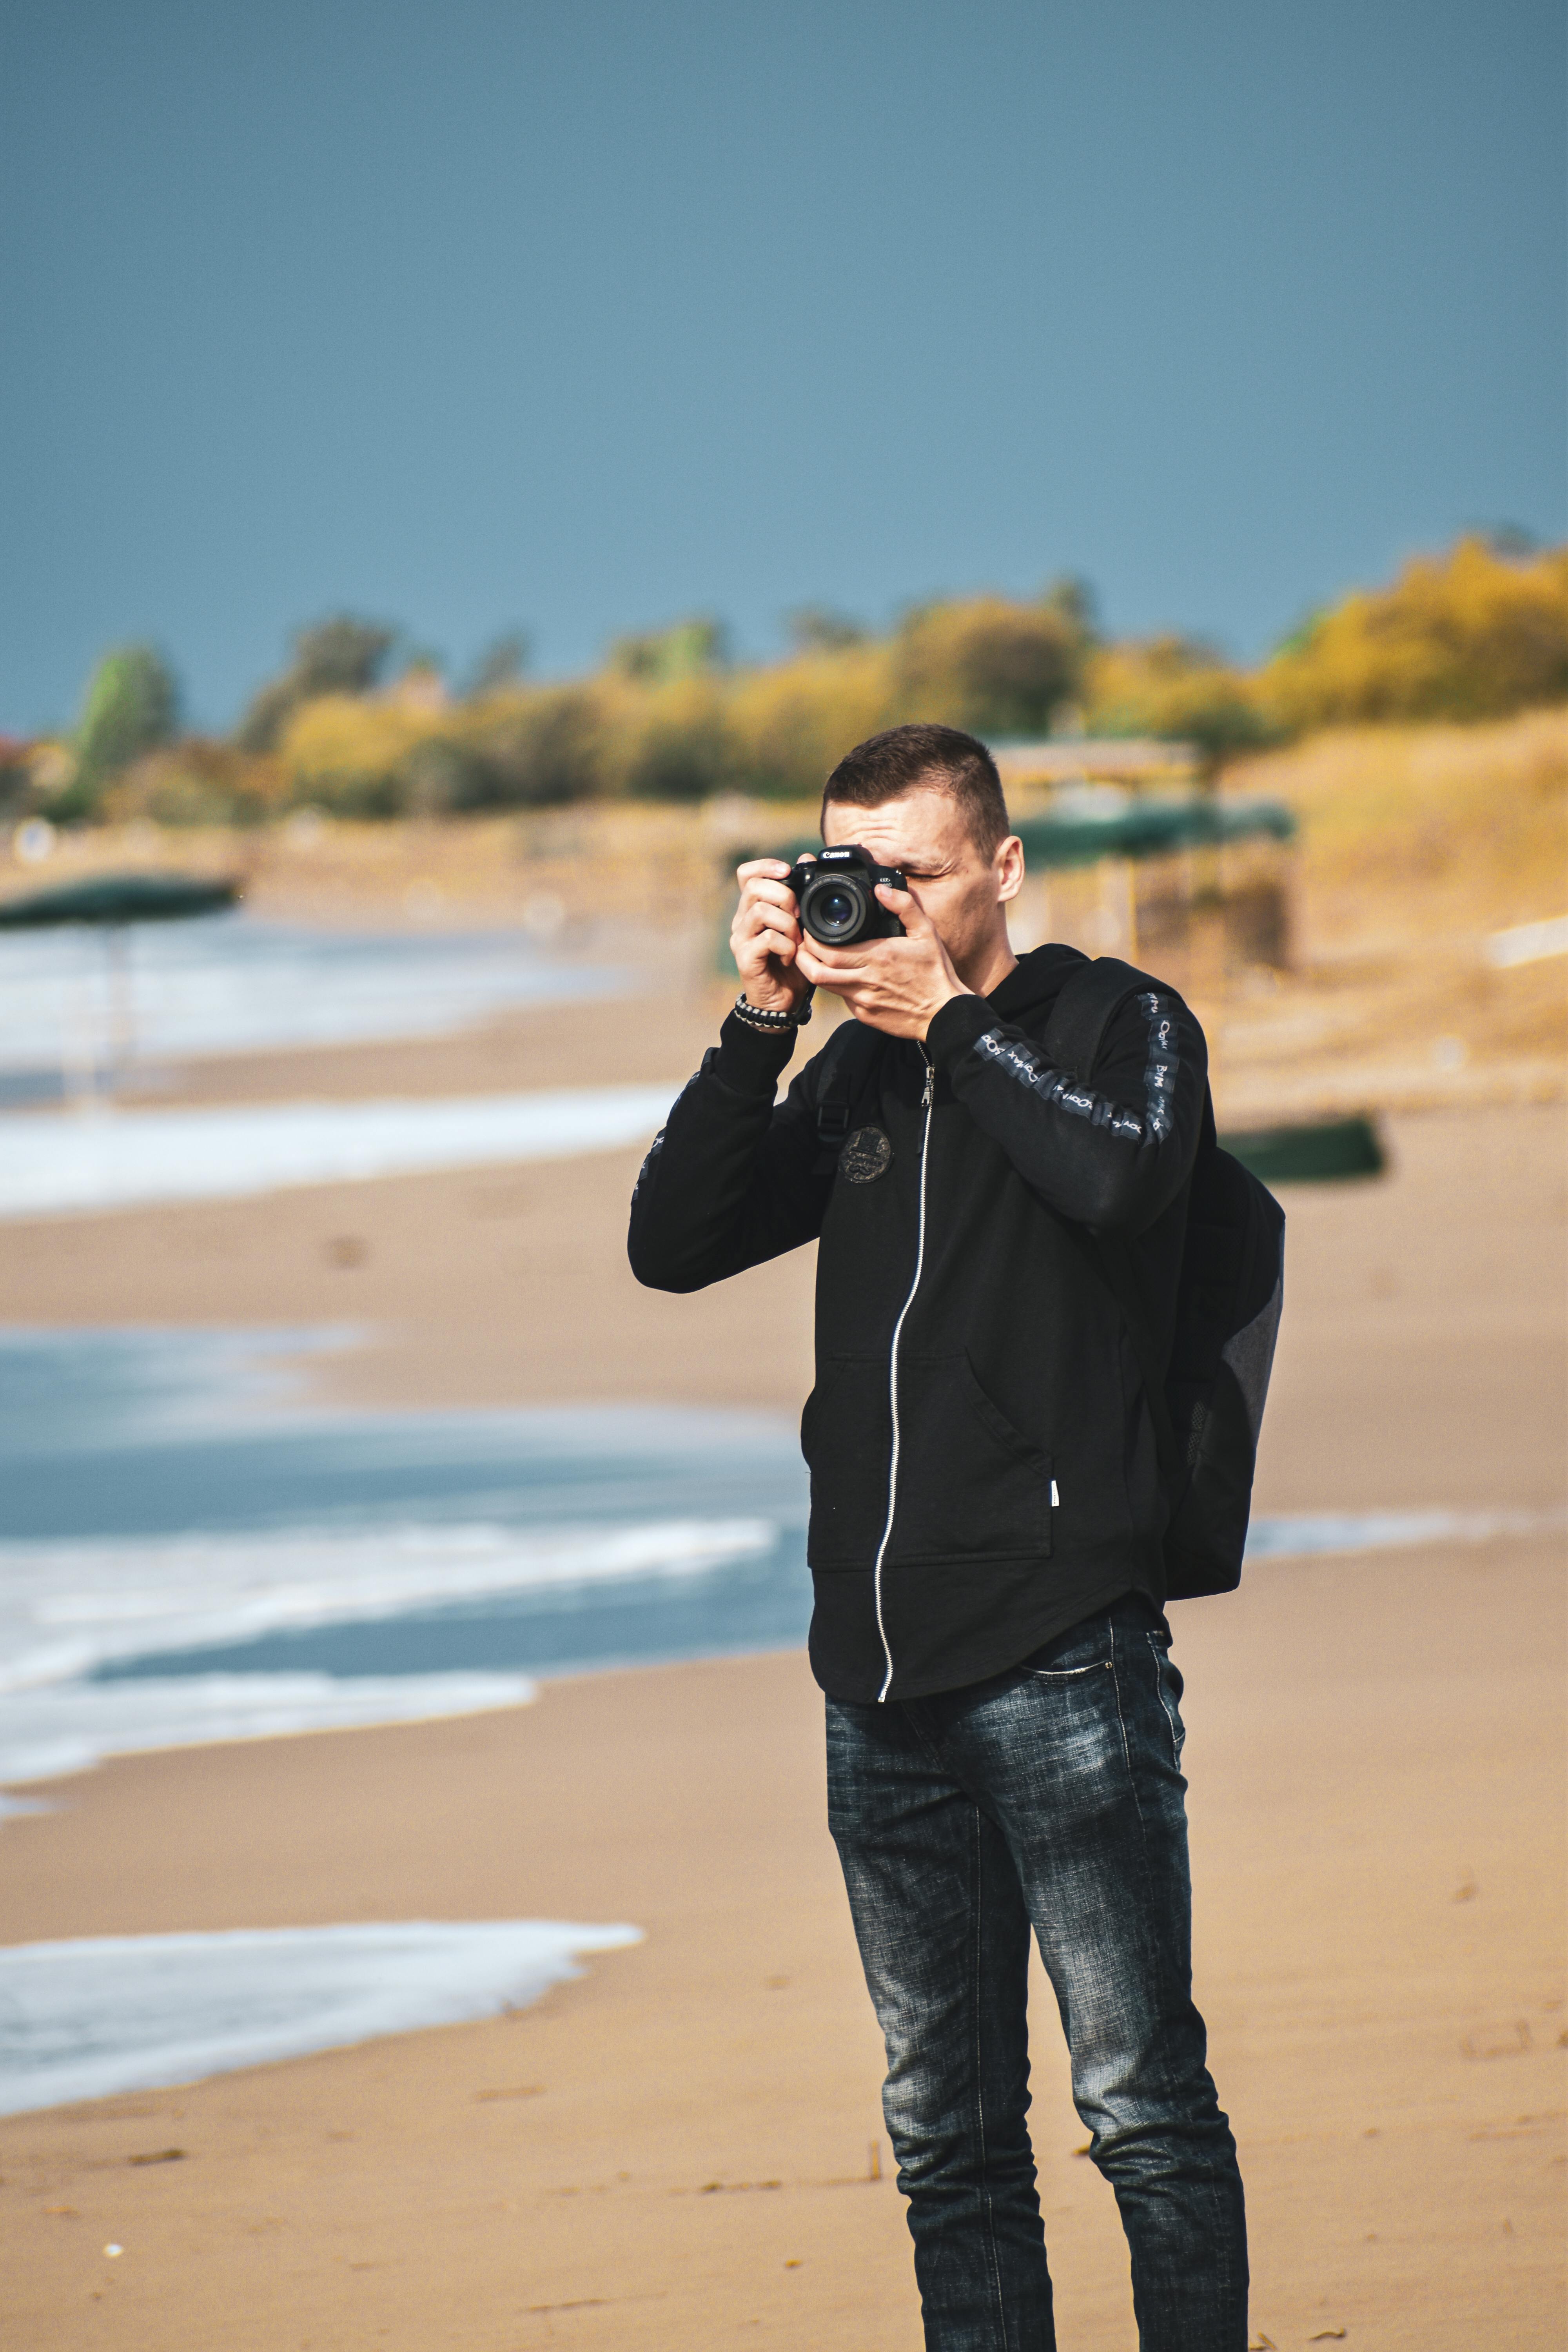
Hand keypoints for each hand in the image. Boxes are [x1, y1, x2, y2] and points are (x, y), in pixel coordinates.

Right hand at [730, 857, 813, 1015]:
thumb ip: (801, 897)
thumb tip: (805, 858)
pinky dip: (785, 946)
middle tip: (799, 916)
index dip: (766, 866)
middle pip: (755, 887)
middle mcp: (741, 920)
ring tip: (796, 940)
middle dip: (785, 896)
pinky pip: (767, 939)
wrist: (783, 1001)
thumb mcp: (801, 927)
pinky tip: (790, 957)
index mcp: (752, 908)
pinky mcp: (745, 958)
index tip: (788, 872)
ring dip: (787, 923)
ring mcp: (740, 939)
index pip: (747, 874)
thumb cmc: (793, 963)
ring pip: (761, 911)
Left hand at [795, 884, 969, 1039]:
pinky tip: (841, 974)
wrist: (944, 1014)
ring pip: (824, 986)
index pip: (829, 950)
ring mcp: (863, 1001)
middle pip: (816, 971)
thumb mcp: (927, 933)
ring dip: (813, 970)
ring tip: (812, 956)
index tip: (808, 929)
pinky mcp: (864, 1015)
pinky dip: (835, 985)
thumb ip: (904, 906)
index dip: (811, 941)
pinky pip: (841, 998)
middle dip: (802, 955)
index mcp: (878, 957)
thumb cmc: (936, 972)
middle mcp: (866, 981)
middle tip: (800, 942)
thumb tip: (881, 888)